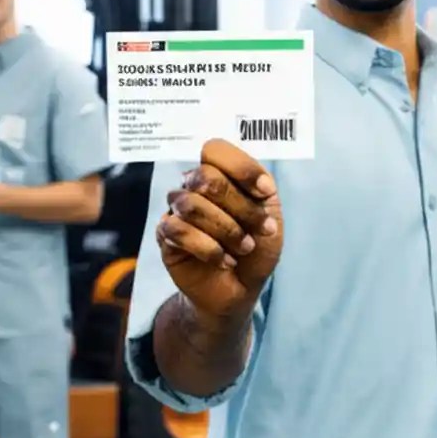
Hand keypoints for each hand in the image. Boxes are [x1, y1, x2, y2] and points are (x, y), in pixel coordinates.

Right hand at [157, 138, 282, 320]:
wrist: (240, 287)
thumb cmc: (255, 245)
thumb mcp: (270, 214)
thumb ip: (260, 189)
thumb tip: (253, 180)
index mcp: (218, 172)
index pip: (214, 150)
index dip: (242, 169)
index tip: (266, 192)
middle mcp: (193, 186)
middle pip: (207, 179)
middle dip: (241, 208)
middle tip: (261, 229)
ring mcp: (177, 209)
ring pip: (192, 206)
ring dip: (226, 230)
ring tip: (243, 248)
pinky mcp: (165, 235)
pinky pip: (178, 231)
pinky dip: (208, 249)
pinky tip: (223, 260)